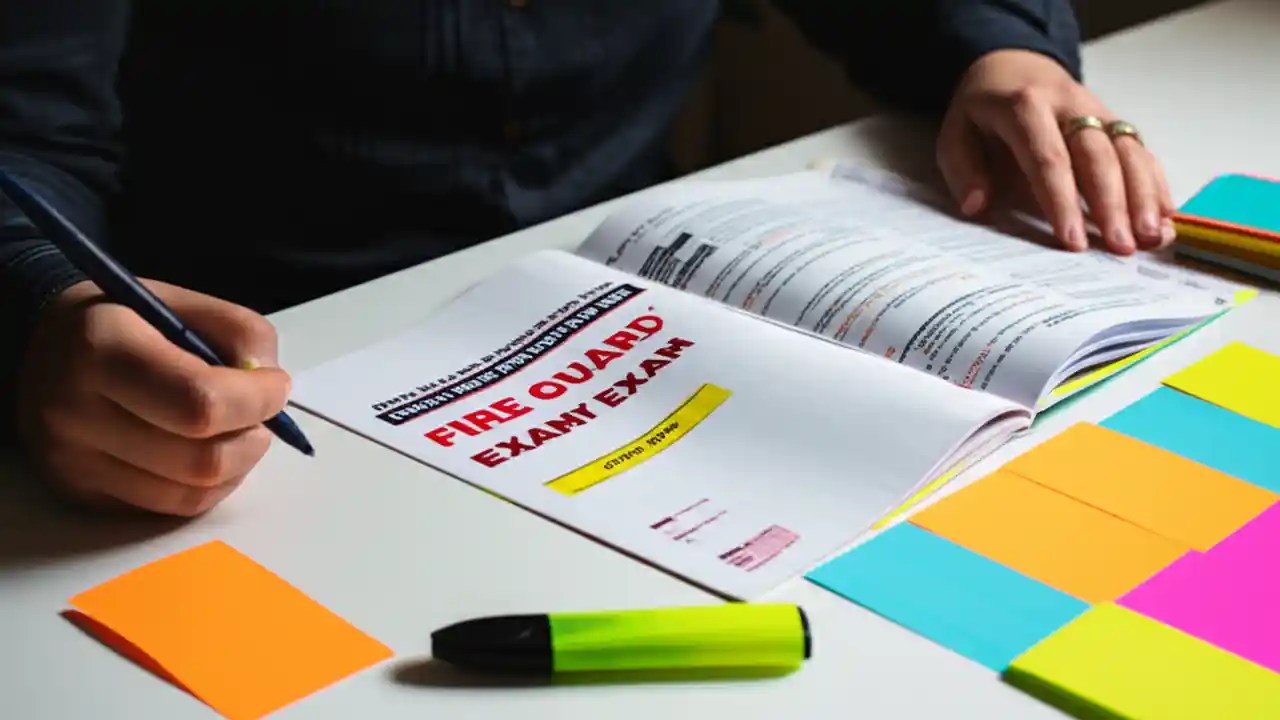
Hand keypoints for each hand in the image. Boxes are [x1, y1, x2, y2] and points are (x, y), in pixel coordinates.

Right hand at [16, 280, 290, 516]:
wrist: (41, 345)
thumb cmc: (123, 321)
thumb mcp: (180, 302)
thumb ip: (239, 333)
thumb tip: (271, 386)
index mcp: (102, 347)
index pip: (199, 400)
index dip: (255, 399)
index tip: (276, 385)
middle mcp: (77, 411)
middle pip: (200, 459)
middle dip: (252, 438)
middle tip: (263, 415)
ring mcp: (74, 461)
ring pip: (191, 494)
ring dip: (237, 467)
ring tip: (237, 432)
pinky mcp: (82, 493)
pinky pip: (169, 507)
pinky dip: (207, 486)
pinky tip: (208, 454)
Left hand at [937, 49, 1175, 254]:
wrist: (1012, 64)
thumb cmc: (983, 110)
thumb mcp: (955, 133)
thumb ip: (963, 169)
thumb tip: (978, 206)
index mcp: (1025, 107)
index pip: (1048, 158)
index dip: (1062, 201)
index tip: (1072, 240)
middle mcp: (1070, 105)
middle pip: (1098, 156)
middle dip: (1112, 204)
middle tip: (1121, 247)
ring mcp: (1099, 111)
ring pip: (1128, 152)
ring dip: (1144, 197)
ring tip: (1152, 238)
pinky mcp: (1115, 122)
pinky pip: (1141, 152)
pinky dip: (1156, 184)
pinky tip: (1166, 217)